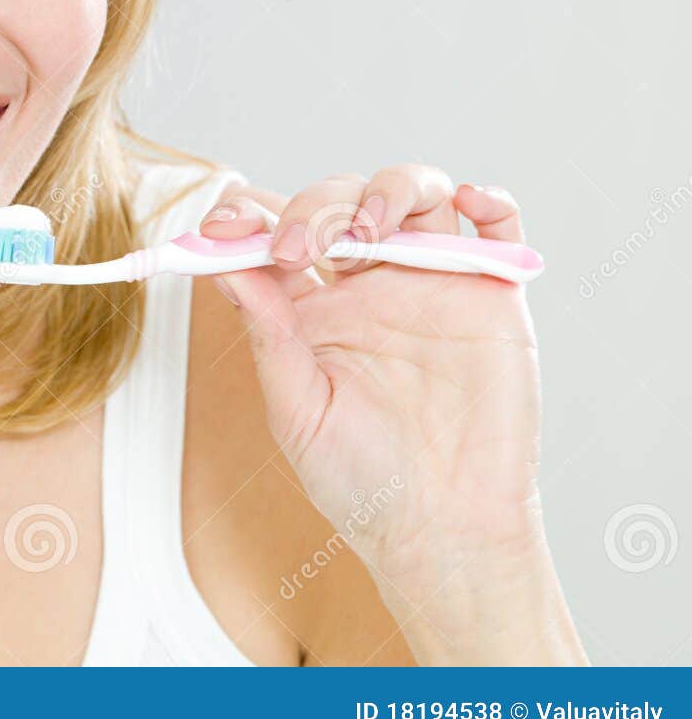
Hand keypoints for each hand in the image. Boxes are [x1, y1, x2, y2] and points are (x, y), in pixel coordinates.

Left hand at [201, 166, 548, 594]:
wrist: (440, 530)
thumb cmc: (361, 480)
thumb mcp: (296, 408)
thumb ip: (267, 331)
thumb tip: (222, 264)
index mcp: (310, 305)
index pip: (274, 230)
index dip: (245, 217)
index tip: (220, 226)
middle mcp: (367, 283)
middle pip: (338, 201)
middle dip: (313, 207)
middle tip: (297, 248)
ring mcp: (430, 283)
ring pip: (413, 195)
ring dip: (389, 189)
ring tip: (369, 228)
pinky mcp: (491, 297)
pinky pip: (498, 228)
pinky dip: (488, 201)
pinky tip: (466, 202)